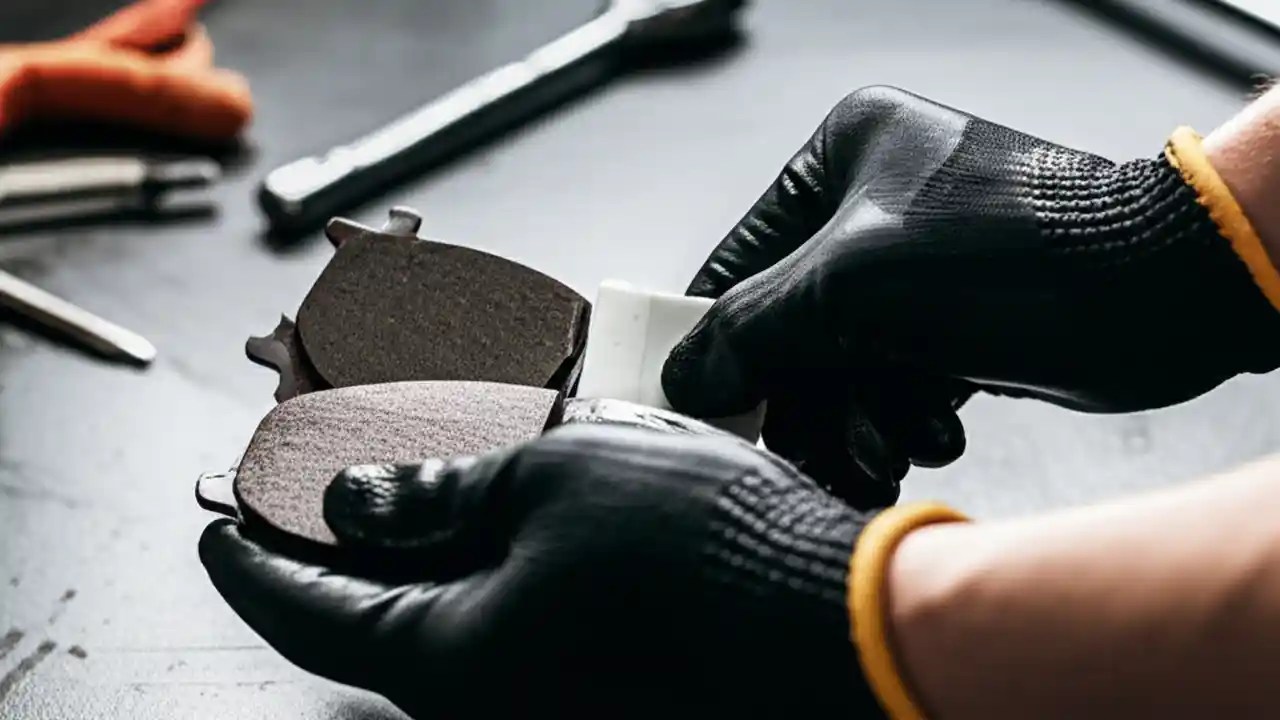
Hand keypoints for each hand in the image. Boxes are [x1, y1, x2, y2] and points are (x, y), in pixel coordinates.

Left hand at [199, 423, 886, 716]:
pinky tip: (510, 507)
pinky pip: (514, 621)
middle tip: (315, 478)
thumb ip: (439, 493)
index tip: (213, 528)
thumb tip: (356, 500)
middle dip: (339, 541)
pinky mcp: (605, 680)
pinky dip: (491, 563)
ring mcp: (552, 695)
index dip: (251, 561)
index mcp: (452, 659)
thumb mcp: (553, 481)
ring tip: (418, 471)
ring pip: (451, 613)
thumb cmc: (706, 553)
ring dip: (424, 544)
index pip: (307, 612)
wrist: (848, 626)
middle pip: (376, 614)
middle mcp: (492, 698)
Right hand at [663, 85, 1279, 490]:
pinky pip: (894, 382)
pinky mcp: (955, 319)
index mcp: (843, 156)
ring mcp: (917, 265)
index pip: (740, 259)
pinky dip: (905, 417)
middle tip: (806, 452)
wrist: (1159, 296)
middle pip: (791, 325)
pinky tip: (935, 430)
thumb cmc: (1016, 257)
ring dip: (859, 419)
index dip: (716, 338)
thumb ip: (750, 327)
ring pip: (844, 366)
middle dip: (806, 397)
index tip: (701, 402)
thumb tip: (687, 371)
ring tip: (888, 447)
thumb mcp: (849, 285)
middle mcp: (876, 203)